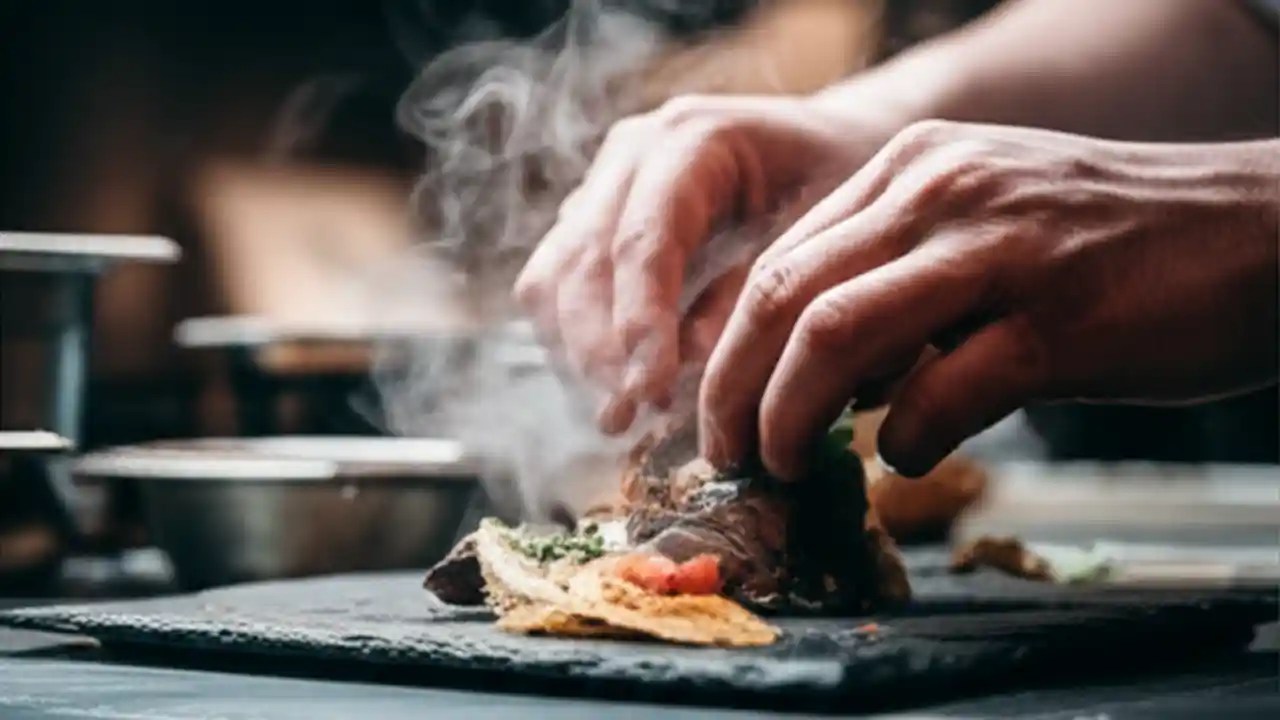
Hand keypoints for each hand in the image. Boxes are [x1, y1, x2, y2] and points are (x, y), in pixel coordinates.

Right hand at [513, 94, 896, 431]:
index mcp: (693, 138)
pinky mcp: (593, 218)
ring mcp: (605, 183)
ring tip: (620, 416)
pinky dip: (575, 342)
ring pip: (552, 276)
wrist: (835, 142)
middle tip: (630, 419)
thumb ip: (759, 291)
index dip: (638, 323)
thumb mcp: (824, 231)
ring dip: (576, 351)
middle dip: (598, 349)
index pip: (643, 240)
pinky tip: (614, 390)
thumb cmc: (840, 180)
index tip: (649, 395)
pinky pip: (556, 286)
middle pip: (581, 260)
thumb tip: (694, 363)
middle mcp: (633, 153)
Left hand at [699, 120, 1278, 479]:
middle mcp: (939, 193)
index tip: (722, 413)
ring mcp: (998, 249)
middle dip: (734, 390)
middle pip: (783, 297)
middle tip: (728, 456)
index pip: (780, 262)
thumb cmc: (1111, 247)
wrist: (1260, 232)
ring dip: (791, 416)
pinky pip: (941, 391)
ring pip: (836, 335)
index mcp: (911, 169)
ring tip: (786, 467)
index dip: (732, 350)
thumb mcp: (983, 235)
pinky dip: (903, 440)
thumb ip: (898, 293)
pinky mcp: (1058, 318)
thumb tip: (820, 386)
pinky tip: (907, 458)